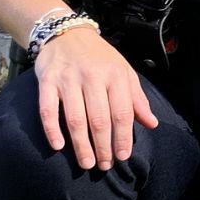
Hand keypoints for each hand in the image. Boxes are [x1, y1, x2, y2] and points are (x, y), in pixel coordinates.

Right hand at [33, 26, 157, 170]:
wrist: (67, 33)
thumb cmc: (100, 58)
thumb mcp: (124, 72)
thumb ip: (137, 99)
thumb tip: (152, 124)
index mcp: (115, 75)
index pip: (122, 112)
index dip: (123, 137)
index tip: (123, 156)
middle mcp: (92, 77)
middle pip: (99, 119)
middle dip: (103, 146)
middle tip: (104, 165)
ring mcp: (68, 79)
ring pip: (75, 117)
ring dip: (81, 144)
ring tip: (87, 163)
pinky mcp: (47, 80)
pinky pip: (47, 109)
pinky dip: (52, 129)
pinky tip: (57, 146)